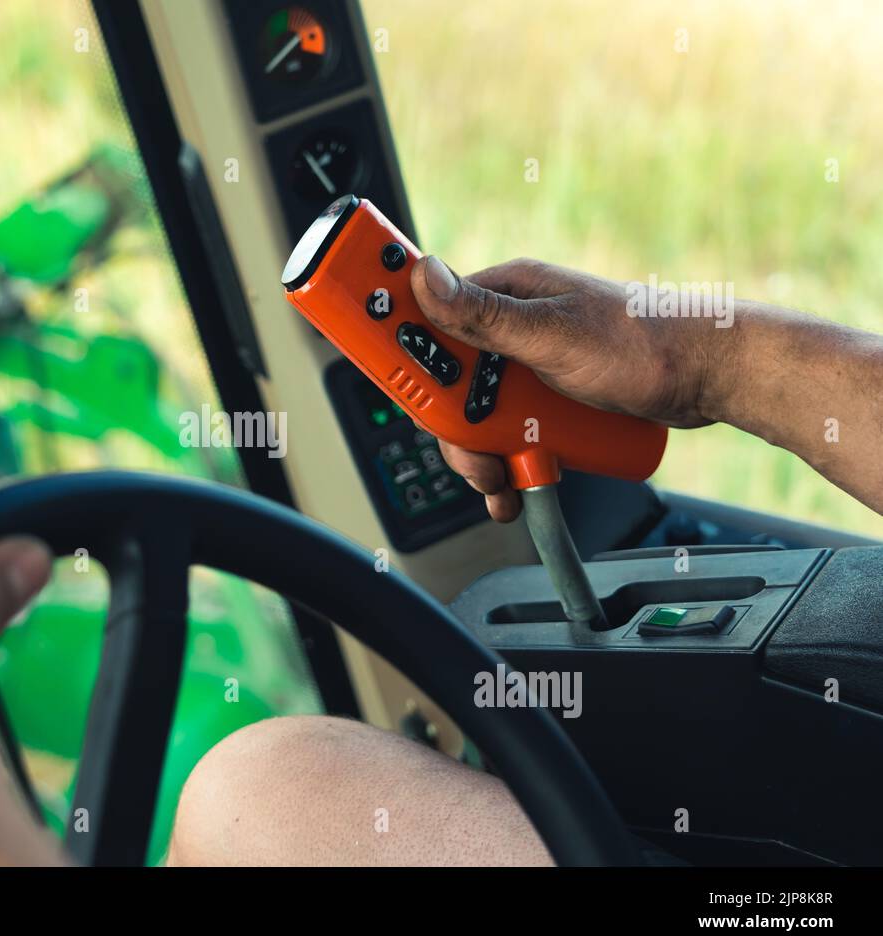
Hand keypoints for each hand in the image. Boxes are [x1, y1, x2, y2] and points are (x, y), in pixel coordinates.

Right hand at [410, 255, 724, 520]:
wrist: (712, 376)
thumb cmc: (647, 340)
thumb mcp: (552, 333)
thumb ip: (484, 315)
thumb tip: (425, 279)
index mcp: (504, 293)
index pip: (427, 317)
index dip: (402, 351)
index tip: (396, 385)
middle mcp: (510, 326)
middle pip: (447, 380)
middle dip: (454, 429)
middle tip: (475, 459)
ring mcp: (529, 363)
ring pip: (478, 413)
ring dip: (482, 454)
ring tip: (502, 484)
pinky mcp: (549, 394)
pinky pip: (511, 427)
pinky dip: (509, 458)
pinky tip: (520, 480)